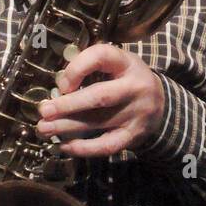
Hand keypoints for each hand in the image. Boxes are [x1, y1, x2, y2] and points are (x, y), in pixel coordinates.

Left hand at [36, 43, 164, 155]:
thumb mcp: (116, 65)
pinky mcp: (133, 136)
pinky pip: (106, 146)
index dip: (77, 68)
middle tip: (44, 111)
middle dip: (68, 105)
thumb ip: (91, 68)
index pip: (101, 57)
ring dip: (67, 127)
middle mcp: (134, 88)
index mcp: (127, 63)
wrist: (162, 106)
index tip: (61, 83)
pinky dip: (84, 148)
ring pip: (98, 122)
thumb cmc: (127, 81)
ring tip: (43, 129)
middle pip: (99, 96)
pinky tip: (65, 146)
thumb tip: (58, 86)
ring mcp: (135, 114)